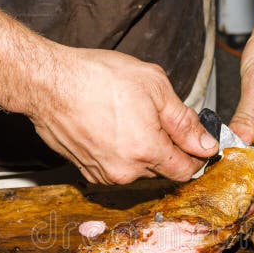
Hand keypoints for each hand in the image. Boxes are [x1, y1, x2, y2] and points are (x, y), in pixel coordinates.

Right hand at [25, 46, 217, 184]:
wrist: (48, 82)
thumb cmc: (96, 78)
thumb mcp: (154, 86)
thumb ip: (184, 121)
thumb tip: (206, 145)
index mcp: (147, 151)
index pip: (185, 170)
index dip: (195, 155)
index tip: (195, 142)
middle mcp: (125, 171)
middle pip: (162, 169)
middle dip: (166, 146)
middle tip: (154, 115)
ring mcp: (103, 174)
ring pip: (138, 169)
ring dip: (141, 149)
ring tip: (127, 116)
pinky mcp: (86, 171)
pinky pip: (115, 166)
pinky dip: (119, 151)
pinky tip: (110, 125)